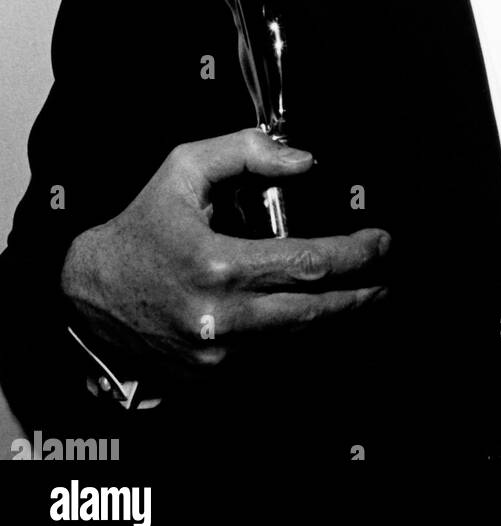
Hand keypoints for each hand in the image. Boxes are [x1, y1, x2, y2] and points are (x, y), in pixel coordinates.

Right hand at [59, 128, 389, 376]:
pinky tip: (317, 315)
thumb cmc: (142, 225)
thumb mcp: (184, 168)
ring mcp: (216, 354)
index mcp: (217, 265)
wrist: (90, 290)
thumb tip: (305, 160)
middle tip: (385, 278)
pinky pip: (270, 357)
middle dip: (361, 295)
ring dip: (336, 318)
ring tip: (363, 296)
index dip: (355, 254)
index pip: (309, 263)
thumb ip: (246, 151)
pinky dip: (298, 337)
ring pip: (297, 339)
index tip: (381, 242)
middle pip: (315, 311)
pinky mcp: (210, 374)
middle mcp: (220, 317)